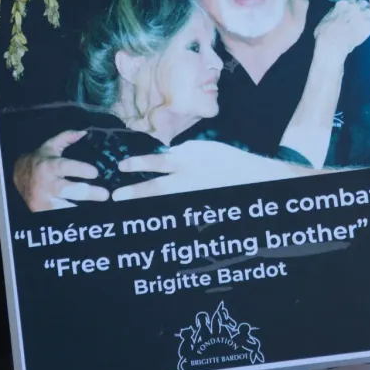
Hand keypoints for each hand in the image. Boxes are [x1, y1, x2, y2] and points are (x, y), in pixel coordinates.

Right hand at [12, 130, 107, 211]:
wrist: (18, 176)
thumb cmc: (39, 160)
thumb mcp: (50, 146)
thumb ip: (67, 137)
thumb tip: (84, 132)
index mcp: (48, 165)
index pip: (64, 167)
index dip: (80, 170)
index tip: (96, 173)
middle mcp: (45, 183)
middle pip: (67, 190)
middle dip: (87, 193)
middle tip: (105, 194)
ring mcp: (43, 200)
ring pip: (64, 206)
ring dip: (82, 206)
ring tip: (100, 207)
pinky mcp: (41, 211)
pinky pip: (60, 214)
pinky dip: (74, 213)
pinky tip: (88, 211)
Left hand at [111, 140, 314, 200]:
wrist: (253, 176)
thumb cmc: (227, 160)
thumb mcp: (203, 150)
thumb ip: (182, 154)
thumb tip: (162, 157)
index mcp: (188, 160)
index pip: (156, 162)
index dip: (137, 164)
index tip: (121, 166)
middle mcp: (188, 178)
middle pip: (155, 187)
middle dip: (134, 192)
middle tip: (115, 196)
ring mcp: (193, 194)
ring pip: (163, 201)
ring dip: (144, 206)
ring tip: (128, 210)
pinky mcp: (198, 208)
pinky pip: (176, 213)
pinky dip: (164, 217)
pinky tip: (152, 220)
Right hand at [313, 0, 369, 60]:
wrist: (333, 45)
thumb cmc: (324, 34)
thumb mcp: (325, 19)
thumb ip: (334, 13)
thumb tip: (336, 14)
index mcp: (342, 3)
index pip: (350, 0)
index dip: (351, 6)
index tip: (350, 11)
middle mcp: (355, 6)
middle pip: (362, 3)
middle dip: (361, 8)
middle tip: (359, 15)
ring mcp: (363, 15)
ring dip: (368, 14)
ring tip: (366, 21)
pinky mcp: (369, 25)